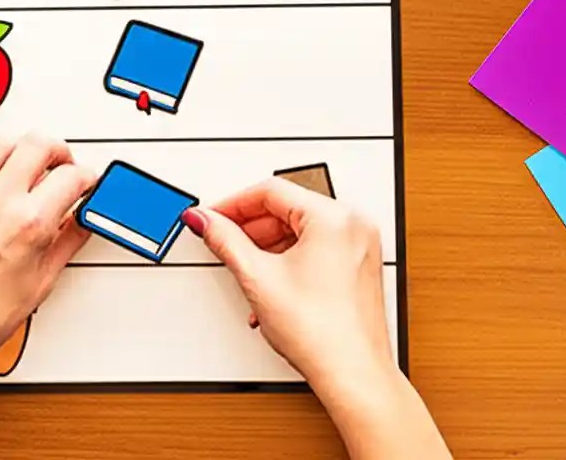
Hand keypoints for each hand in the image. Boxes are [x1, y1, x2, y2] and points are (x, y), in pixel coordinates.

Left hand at [0, 127, 96, 372]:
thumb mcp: (39, 284)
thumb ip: (65, 244)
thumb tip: (81, 223)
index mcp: (29, 225)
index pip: (71, 178)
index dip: (85, 178)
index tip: (83, 183)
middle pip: (37, 144)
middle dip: (58, 150)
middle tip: (60, 164)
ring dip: (17, 143)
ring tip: (23, 156)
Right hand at [186, 180, 449, 458]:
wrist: (353, 374)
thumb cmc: (322, 334)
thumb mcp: (258, 278)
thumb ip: (225, 241)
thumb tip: (205, 221)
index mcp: (333, 218)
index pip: (271, 192)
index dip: (233, 204)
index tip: (211, 217)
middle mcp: (353, 225)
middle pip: (286, 209)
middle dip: (249, 227)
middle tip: (222, 240)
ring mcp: (359, 245)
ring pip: (300, 230)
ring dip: (267, 246)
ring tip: (245, 269)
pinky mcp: (359, 265)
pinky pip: (316, 248)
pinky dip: (288, 259)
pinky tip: (268, 283)